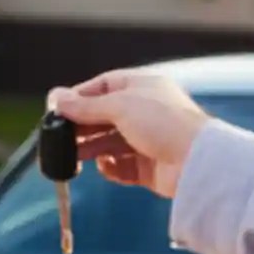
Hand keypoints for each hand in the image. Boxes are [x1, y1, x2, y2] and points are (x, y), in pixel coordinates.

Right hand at [48, 69, 209, 197]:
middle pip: (104, 116)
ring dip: (91, 148)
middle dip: (82, 126)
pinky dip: (111, 167)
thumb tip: (56, 98)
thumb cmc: (164, 123)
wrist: (198, 160)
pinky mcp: (151, 167)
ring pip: (110, 142)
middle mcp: (146, 111)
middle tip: (59, 136)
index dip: (80, 96)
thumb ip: (85, 105)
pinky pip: (123, 166)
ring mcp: (149, 139)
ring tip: (72, 155)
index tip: (58, 109)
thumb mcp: (119, 106)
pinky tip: (104, 166)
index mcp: (143, 86)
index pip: (103, 86)